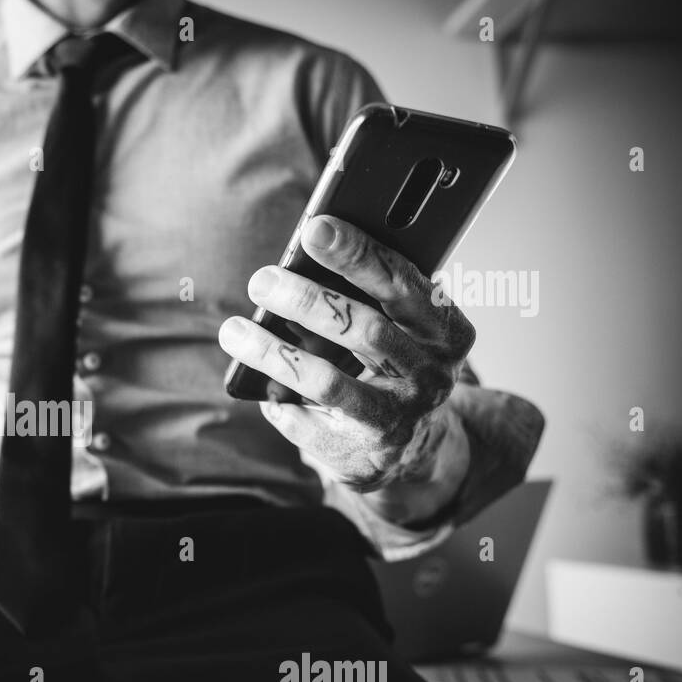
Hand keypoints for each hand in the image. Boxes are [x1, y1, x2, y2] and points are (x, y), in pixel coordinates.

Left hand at [218, 215, 471, 519]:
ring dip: (273, 353)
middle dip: (306, 300)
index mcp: (447, 331)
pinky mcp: (364, 454)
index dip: (357, 254)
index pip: (403, 284)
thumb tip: (303, 258)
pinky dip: (278, 400)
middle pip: (363, 329)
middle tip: (262, 280)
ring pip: (328, 382)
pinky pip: (307, 421)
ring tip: (233, 331)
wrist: (412, 445)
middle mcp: (431, 376)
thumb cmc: (394, 362)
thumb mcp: (401, 326)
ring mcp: (399, 419)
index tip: (315, 228)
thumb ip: (370, 294)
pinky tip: (255, 381)